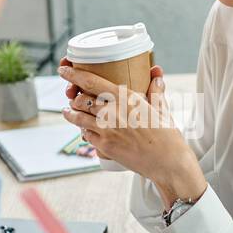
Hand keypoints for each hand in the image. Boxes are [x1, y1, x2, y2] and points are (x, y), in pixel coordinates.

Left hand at [58, 59, 206, 206]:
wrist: (168, 163)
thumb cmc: (167, 135)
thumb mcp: (162, 109)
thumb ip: (155, 90)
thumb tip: (156, 74)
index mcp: (126, 98)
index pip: (91, 81)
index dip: (74, 74)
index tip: (64, 69)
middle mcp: (113, 112)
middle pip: (81, 99)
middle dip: (74, 96)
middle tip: (72, 95)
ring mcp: (106, 130)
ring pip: (78, 117)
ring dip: (71, 113)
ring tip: (68, 111)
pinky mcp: (104, 146)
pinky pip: (85, 135)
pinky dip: (82, 130)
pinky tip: (83, 129)